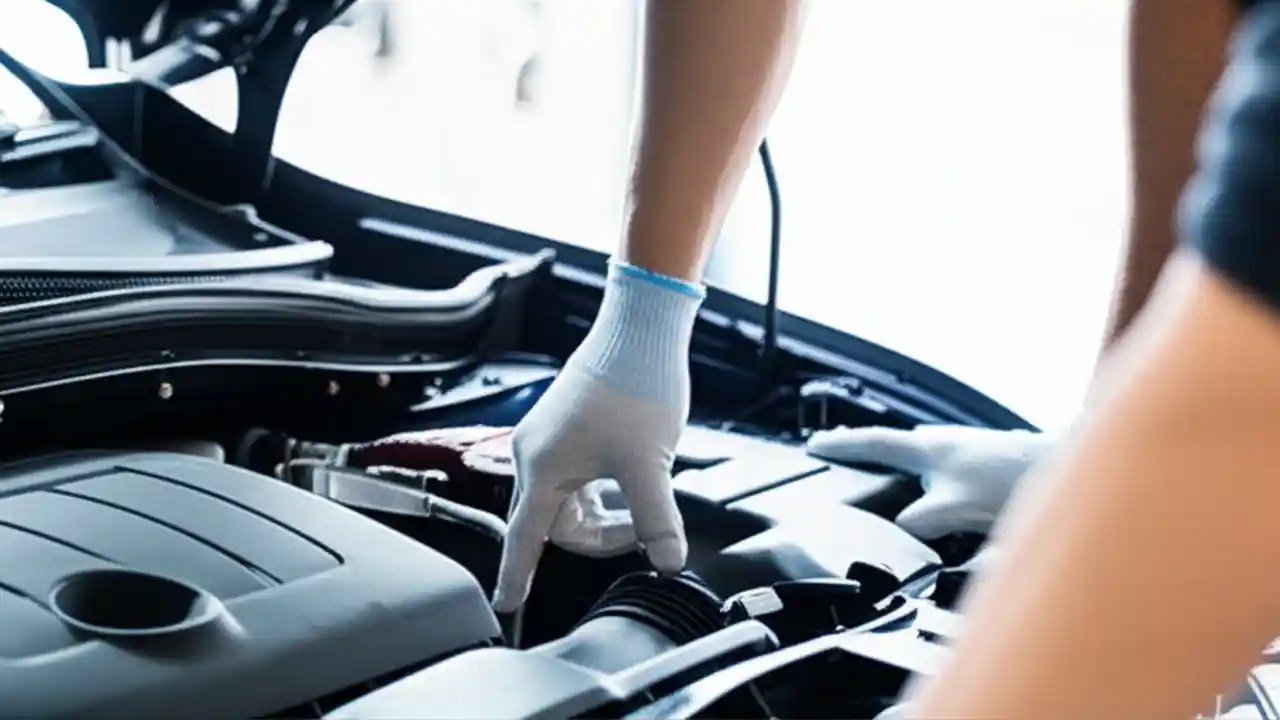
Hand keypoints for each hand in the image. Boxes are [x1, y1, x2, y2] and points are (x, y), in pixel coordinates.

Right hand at [492, 261, 703, 611]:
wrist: (640, 330)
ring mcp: (550, 439)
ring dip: (606, 512)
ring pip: (570, 501)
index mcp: (543, 468)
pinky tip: (632, 480)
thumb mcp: (649, 464)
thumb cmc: (635, 386)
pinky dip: (603, 490)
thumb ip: (657, 520)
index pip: (526, 538)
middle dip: (601, 535)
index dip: (517, 575)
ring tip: (644, 501)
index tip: (508, 602)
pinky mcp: (567, 428)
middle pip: (557, 523)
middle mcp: (536, 453)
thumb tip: (667, 558)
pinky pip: (577, 477)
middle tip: (645, 531)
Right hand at [805, 425, 1053, 539]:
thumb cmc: (1011, 480)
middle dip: (869, 454)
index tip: (814, 447)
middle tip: (843, 459)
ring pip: (923, 459)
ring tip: (888, 483)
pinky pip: (945, 474)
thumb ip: (919, 524)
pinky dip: (931, 484)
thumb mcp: (953, 509)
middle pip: (896, 447)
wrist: (1065, 468)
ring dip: (902, 469)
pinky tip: (941, 500)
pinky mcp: (989, 467)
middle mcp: (945, 444)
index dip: (842, 447)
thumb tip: (900, 536)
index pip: (873, 443)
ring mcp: (968, 452)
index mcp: (928, 448)